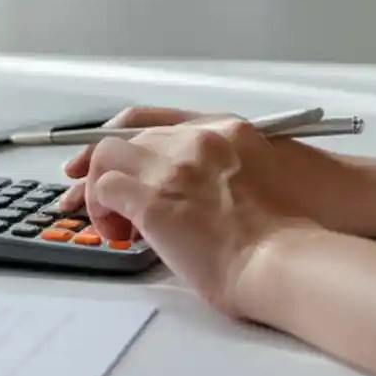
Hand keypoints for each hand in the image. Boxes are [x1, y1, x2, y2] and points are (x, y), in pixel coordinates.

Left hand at [60, 107, 363, 234]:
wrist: (291, 258)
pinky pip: (105, 191)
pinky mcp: (154, 201)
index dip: (119, 133)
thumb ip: (223, 173)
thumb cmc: (289, 231)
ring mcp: (172, 167)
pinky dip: (100, 210)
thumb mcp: (263, 180)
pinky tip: (115, 232)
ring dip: (98, 189)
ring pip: (107, 158)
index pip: (153, 118)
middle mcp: (195, 140)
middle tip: (84, 193)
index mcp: (225, 130)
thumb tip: (193, 197)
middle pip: (127, 137)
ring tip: (111, 221)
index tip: (100, 151)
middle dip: (99, 164)